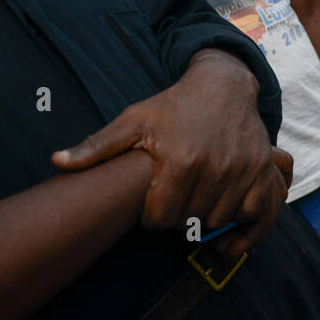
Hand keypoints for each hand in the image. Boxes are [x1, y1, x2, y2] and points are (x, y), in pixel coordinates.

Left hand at [51, 49, 282, 251]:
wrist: (223, 85)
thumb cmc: (174, 106)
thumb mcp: (133, 121)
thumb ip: (96, 146)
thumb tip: (57, 162)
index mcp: (181, 160)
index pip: (161, 218)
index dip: (151, 218)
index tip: (151, 208)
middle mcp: (216, 168)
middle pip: (189, 223)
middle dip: (177, 221)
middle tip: (172, 207)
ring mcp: (243, 170)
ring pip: (220, 222)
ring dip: (205, 224)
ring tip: (193, 209)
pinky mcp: (262, 171)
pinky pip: (257, 214)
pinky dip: (245, 228)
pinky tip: (230, 233)